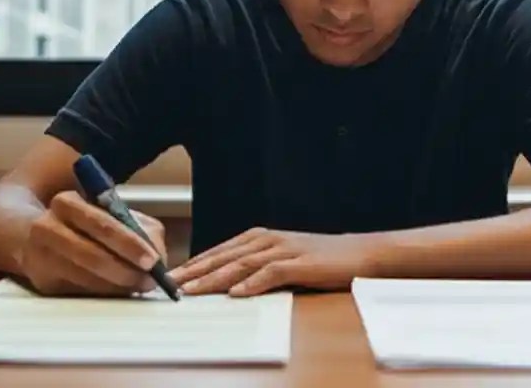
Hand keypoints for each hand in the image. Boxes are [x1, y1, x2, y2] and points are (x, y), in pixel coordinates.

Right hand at [19, 190, 166, 296]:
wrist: (27, 235)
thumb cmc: (80, 224)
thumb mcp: (108, 213)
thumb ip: (138, 227)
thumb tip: (158, 254)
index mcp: (67, 202)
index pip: (101, 223)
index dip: (129, 243)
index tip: (152, 260)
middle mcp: (47, 227)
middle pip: (90, 254)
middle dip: (125, 270)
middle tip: (149, 280)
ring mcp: (40, 257)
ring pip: (85, 278)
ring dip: (117, 286)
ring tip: (139, 286)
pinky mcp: (41, 282)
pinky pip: (78, 291)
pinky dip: (103, 294)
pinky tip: (117, 291)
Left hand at [168, 228, 379, 297]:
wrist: (358, 252)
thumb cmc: (318, 259)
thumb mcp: (282, 259)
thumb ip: (255, 266)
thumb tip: (224, 284)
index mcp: (260, 237)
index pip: (220, 251)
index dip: (195, 264)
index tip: (172, 277)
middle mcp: (268, 239)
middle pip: (225, 256)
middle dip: (196, 271)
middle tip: (172, 284)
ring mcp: (285, 249)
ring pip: (243, 263)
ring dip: (216, 278)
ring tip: (194, 290)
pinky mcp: (301, 263)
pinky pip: (272, 273)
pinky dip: (253, 282)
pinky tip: (237, 293)